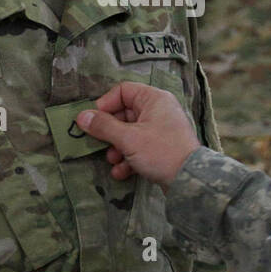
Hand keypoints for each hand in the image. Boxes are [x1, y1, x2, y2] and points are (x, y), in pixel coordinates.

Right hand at [76, 81, 199, 185]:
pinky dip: (128, 158)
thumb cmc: (160, 152)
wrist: (189, 180)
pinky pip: (139, 147)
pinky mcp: (162, 147)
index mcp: (154, 99)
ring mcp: (161, 129)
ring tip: (113, 160)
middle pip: (124, 113)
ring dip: (117, 147)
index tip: (94, 121)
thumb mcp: (128, 138)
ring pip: (130, 132)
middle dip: (110, 132)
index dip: (105, 104)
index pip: (123, 91)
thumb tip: (81, 116)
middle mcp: (159, 110)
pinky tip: (121, 172)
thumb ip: (103, 126)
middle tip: (99, 144)